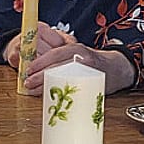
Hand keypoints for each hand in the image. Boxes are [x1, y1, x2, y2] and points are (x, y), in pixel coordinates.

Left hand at [8, 24, 135, 95]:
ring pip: (63, 78)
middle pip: (58, 67)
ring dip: (46, 85)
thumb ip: (59, 58)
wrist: (115, 68)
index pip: (55, 53)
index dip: (40, 62)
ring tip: (34, 90)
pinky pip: (73, 88)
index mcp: (75, 49)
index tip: (28, 69)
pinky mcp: (92, 84)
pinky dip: (59, 92)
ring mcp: (87, 71)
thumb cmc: (90, 62)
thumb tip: (34, 68)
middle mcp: (82, 58)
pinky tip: (50, 95)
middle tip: (28, 83)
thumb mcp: (74, 53)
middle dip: (40, 76)